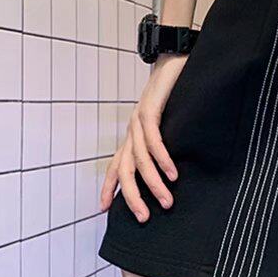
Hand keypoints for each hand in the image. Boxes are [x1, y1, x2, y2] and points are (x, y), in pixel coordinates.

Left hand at [99, 53, 187, 221]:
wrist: (174, 58)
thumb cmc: (174, 92)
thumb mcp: (168, 121)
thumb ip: (165, 141)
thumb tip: (173, 165)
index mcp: (133, 134)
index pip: (117, 165)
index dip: (109, 187)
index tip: (103, 210)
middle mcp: (131, 130)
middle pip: (125, 170)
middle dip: (133, 197)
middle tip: (145, 218)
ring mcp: (138, 120)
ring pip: (140, 159)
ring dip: (153, 182)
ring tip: (167, 200)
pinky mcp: (150, 109)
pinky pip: (153, 140)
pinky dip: (162, 158)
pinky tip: (171, 173)